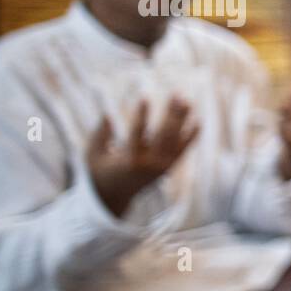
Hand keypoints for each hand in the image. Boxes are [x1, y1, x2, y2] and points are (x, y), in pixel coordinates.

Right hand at [87, 96, 198, 216]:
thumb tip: (107, 114)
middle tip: (177, 94)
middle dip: (172, 114)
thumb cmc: (100, 171)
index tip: (145, 97)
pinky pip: (183, 150)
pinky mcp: (168, 168)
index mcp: (130, 161)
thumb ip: (100, 135)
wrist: (115, 196)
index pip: (138, 133)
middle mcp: (150, 164)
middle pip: (164, 135)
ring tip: (186, 100)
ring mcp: (162, 166)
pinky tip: (198, 121)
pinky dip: (191, 136)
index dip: (142, 115)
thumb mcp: (93, 155)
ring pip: (176, 140)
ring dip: (182, 119)